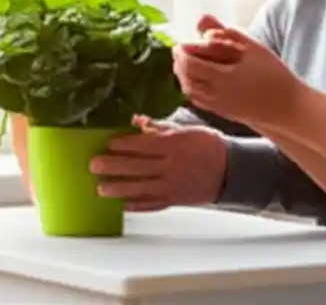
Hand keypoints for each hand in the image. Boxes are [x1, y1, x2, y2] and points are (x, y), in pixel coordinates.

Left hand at [91, 117, 228, 211]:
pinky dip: (136, 205)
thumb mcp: (187, 129)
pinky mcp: (175, 200)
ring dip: (119, 189)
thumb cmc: (209, 146)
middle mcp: (171, 167)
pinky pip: (152, 204)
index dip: (124, 145)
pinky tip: (122, 205)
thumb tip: (136, 120)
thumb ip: (160, 127)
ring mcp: (172, 186)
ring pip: (141, 189)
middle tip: (94, 166)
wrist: (231, 171)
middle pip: (137, 167)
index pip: (144, 145)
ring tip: (101, 189)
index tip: (108, 144)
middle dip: (114, 167)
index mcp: (174, 146)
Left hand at [175, 15, 306, 126]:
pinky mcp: (221, 113)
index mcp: (222, 77)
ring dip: (183, 76)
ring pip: (189, 91)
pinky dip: (191, 88)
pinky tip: (196, 79)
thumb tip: (200, 21)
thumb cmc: (273, 74)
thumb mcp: (252, 48)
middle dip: (179, 63)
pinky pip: (197, 101)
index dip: (181, 51)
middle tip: (181, 50)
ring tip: (187, 63)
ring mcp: (217, 106)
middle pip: (185, 78)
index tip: (181, 42)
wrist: (288, 108)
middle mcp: (215, 94)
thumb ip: (225, 33)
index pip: (189, 64)